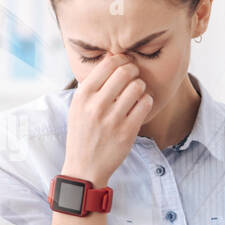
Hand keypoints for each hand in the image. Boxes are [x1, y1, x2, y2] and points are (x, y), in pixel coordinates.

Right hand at [63, 53, 152, 184]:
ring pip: (137, 87)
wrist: (85, 166)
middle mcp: (96, 105)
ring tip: (137, 92)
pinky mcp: (127, 132)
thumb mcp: (78, 107)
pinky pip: (145, 104)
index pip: (107, 64)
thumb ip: (92, 85)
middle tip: (134, 76)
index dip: (121, 59)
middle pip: (125, 72)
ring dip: (141, 87)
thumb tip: (112, 58)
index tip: (125, 64)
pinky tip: (141, 104)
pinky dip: (147, 101)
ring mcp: (112, 119)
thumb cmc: (83, 132)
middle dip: (133, 71)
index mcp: (83, 96)